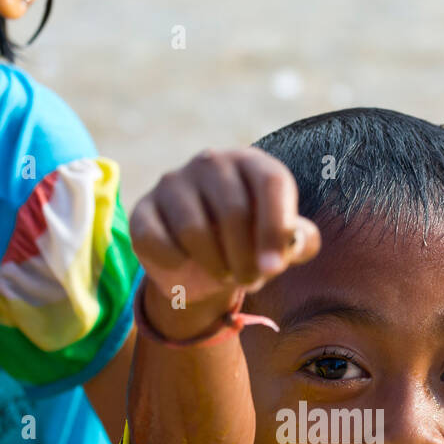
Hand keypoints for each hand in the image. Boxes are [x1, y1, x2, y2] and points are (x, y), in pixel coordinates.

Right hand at [129, 147, 319, 335]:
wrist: (201, 255)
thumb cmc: (250, 241)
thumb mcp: (282, 241)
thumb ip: (299, 241)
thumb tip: (293, 244)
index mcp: (252, 163)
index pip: (270, 183)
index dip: (275, 228)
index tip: (274, 268)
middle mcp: (212, 162)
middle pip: (233, 211)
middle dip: (245, 259)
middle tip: (250, 280)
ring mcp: (174, 181)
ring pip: (194, 229)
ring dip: (214, 265)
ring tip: (224, 274)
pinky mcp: (144, 208)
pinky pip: (157, 240)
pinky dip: (175, 264)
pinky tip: (185, 266)